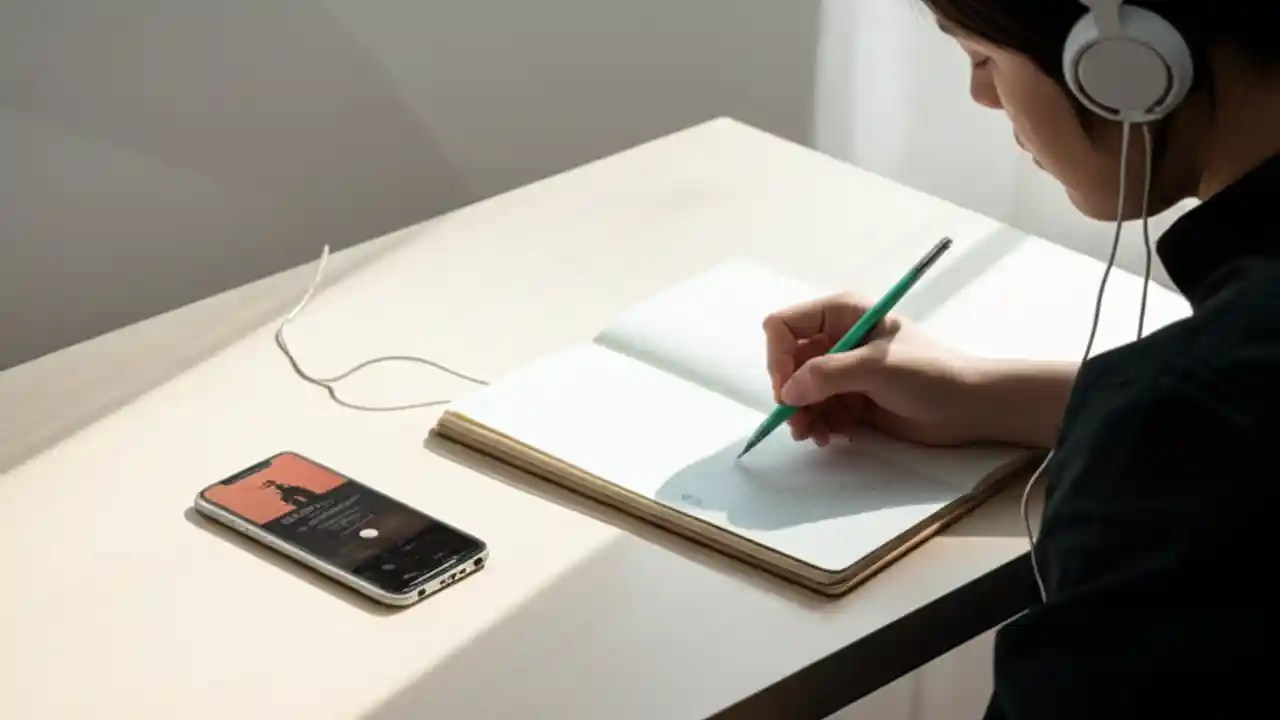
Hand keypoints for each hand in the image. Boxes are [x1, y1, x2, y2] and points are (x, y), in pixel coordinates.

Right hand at [763, 292, 983, 447]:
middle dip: (790, 395)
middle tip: (798, 424)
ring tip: (819, 436)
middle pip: (788, 363)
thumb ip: (828, 374)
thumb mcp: (877, 368)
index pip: (784, 326)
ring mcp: (843, 370)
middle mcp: (837, 338)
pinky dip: (819, 425)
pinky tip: (835, 436)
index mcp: (842, 313)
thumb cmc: (929, 374)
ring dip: (803, 416)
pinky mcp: (850, 397)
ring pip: (799, 392)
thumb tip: (787, 391)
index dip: (778, 357)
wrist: (968, 408)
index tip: (787, 390)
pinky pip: (817, 410)